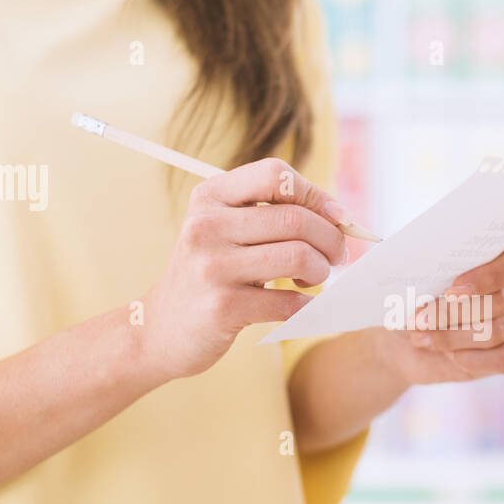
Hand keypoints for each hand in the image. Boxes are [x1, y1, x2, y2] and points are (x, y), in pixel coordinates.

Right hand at [138, 158, 348, 382]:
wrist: (162, 328)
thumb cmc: (211, 273)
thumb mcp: (226, 231)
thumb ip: (272, 214)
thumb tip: (341, 218)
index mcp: (210, 197)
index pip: (276, 175)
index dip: (317, 194)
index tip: (338, 218)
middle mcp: (207, 226)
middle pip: (295, 219)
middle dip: (331, 239)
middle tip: (336, 257)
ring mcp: (212, 267)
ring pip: (298, 256)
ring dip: (321, 271)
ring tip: (314, 279)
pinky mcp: (222, 307)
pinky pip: (288, 302)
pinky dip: (307, 305)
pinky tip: (302, 304)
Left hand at [370, 240, 503, 385]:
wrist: (409, 337)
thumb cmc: (416, 297)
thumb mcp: (416, 279)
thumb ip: (427, 268)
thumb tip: (413, 266)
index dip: (490, 275)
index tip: (451, 291)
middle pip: (501, 299)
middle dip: (454, 312)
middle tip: (420, 319)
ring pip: (496, 331)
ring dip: (453, 337)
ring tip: (421, 338)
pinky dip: (474, 359)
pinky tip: (451, 357)